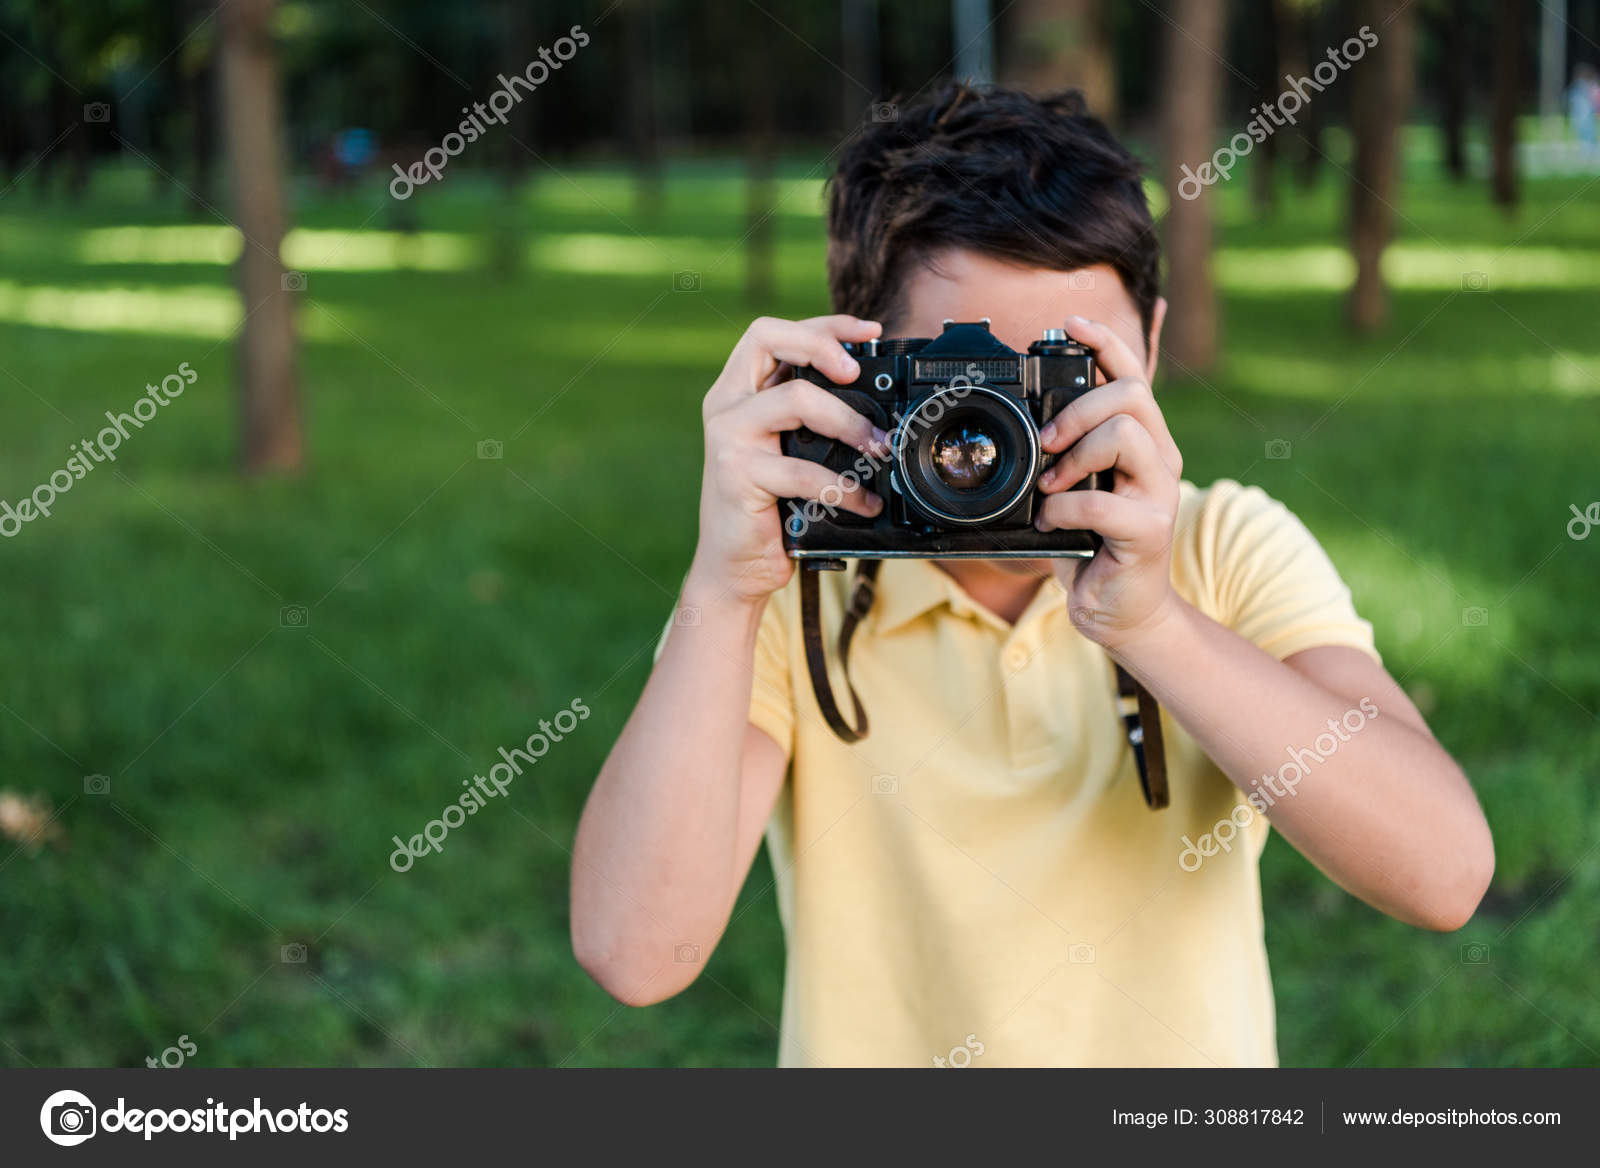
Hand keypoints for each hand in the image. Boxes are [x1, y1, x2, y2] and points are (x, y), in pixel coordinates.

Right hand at [689, 315, 891, 604]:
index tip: (869, 332)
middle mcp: (726, 406)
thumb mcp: (787, 451)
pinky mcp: (738, 476)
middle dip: (824, 346)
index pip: (773, 332)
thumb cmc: (768, 507)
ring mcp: (729, 439)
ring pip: (796, 399)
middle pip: (771, 341)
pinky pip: (804, 471)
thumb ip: (811, 419)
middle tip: (859, 374)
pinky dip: (844, 487)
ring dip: (849, 422)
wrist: (734, 566)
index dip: (824, 324)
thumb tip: (878, 403)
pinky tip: (864, 501)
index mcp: (737, 391)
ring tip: (879, 448)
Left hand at [1035, 315, 1184, 650]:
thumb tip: (1029, 420)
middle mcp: (1159, 458)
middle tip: (1045, 441)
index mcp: (1142, 440)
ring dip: (1075, 455)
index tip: (1072, 324)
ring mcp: (1160, 493)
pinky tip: (1051, 521)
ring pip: (1124, 435)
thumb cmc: (1091, 543)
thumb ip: (1065, 452)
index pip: (1132, 374)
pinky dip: (1065, 509)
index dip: (1106, 342)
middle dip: (1078, 409)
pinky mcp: (1150, 531)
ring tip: (1050, 484)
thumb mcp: (1074, 487)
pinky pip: (1104, 502)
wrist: (1119, 608)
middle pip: (1130, 396)